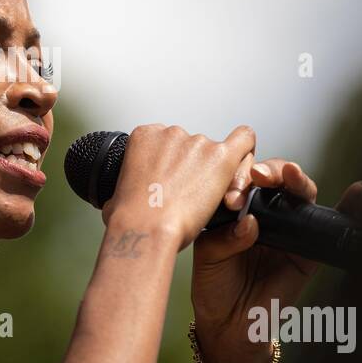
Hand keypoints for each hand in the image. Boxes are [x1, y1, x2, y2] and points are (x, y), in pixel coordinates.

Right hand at [101, 124, 256, 252]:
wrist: (145, 229)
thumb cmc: (128, 221)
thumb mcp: (115, 198)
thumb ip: (126, 189)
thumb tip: (122, 200)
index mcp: (144, 136)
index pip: (169, 143)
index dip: (176, 165)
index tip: (176, 185)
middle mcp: (171, 132)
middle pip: (194, 146)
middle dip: (197, 169)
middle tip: (196, 199)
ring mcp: (197, 142)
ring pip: (218, 150)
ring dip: (218, 173)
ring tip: (213, 203)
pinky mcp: (220, 156)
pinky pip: (244, 140)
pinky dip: (246, 153)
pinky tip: (242, 171)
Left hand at [188, 155, 361, 362]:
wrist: (230, 325)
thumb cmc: (214, 285)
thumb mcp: (207, 258)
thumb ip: (222, 239)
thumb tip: (250, 223)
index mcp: (237, 207)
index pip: (243, 178)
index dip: (239, 178)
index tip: (231, 196)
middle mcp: (265, 212)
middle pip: (276, 180)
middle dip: (271, 172)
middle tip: (260, 177)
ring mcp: (290, 230)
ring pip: (301, 196)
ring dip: (299, 180)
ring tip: (292, 174)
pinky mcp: (309, 251)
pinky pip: (329, 227)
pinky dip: (349, 208)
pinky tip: (358, 191)